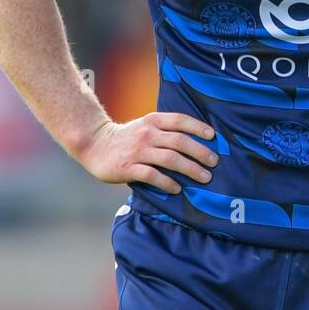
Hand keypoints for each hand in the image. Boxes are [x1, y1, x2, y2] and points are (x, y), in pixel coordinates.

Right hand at [77, 112, 218, 194]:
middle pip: (180, 141)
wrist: (94, 144)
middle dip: (200, 152)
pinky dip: (168, 183)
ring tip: (204, 178)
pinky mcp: (128, 167)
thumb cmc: (126, 138)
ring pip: (170, 159)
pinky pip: (153, 176)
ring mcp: (138, 151)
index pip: (180, 120)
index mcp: (153, 121)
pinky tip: (177, 189)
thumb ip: (164, 131)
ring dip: (190, 169)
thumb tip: (195, 142)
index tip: (214, 136)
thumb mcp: (145, 126)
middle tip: (214, 163)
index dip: (198, 127)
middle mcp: (147, 134)